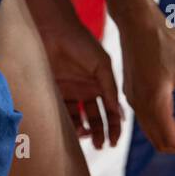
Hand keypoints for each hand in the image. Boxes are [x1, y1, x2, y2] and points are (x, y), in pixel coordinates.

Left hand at [40, 12, 122, 148]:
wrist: (54, 29)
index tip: (115, 141)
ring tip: (86, 137)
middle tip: (101, 146)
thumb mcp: (101, 64)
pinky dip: (69, 123)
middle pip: (95, 118)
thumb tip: (120, 114)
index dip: (114, 126)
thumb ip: (110, 88)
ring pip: (79, 119)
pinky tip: (74, 127)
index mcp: (101, 84)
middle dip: (99, 134)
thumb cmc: (81, 42)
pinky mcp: (55, 91)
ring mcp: (71, 92)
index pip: (111, 111)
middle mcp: (87, 90)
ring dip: (84, 131)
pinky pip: (63, 112)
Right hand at [112, 0, 174, 156]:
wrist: (135, 19)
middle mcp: (139, 104)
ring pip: (153, 133)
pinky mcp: (130, 93)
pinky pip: (147, 120)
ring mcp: (132, 99)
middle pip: (161, 142)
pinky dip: (164, 126)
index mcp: (153, 99)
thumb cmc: (164, 38)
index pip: (172, 139)